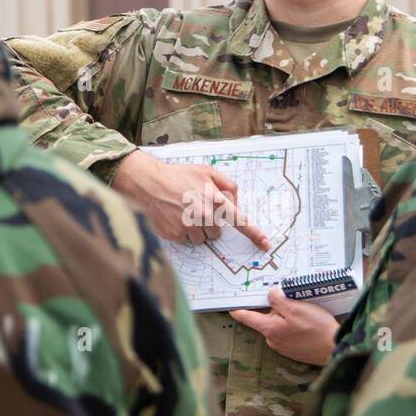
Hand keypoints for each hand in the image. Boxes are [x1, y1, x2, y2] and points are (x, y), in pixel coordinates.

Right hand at [112, 150, 270, 248]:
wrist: (150, 183)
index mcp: (215, 200)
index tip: (266, 244)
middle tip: (197, 210)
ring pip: (202, 239)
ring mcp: (189, 226)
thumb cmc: (179, 176)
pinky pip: (187, 240)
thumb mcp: (207, 171)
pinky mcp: (176, 234)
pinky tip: (174, 217)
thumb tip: (236, 203)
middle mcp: (204, 215)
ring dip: (196, 229)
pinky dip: (183, 231)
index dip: (254, 233)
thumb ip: (227, 184)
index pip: (240, 220)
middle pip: (217, 233)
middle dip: (210, 224)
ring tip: (184, 213)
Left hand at [230, 289, 338, 365]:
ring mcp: (282, 346)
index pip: (247, 317)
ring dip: (285, 317)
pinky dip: (292, 326)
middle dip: (274, 309)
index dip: (237, 309)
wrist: (334, 350)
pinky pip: (286, 333)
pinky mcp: (292, 350)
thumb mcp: (297, 308)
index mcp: (270, 329)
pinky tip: (306, 323)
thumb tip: (270, 294)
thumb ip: (279, 301)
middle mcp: (272, 340)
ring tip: (303, 313)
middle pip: (265, 319)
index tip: (229, 304)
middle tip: (290, 300)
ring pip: (277, 325)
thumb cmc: (317, 329)